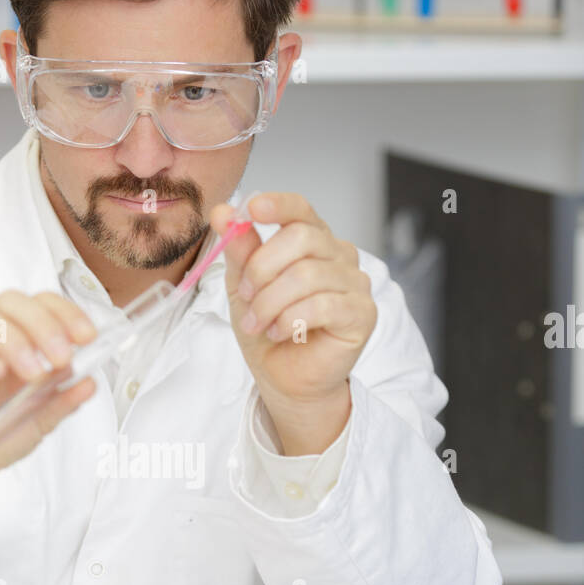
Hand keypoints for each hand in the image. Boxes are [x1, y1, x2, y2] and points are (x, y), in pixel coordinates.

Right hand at [0, 292, 97, 534]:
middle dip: (43, 324)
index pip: (38, 305)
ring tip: (34, 372)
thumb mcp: (34, 424)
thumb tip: (90, 383)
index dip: (65, 313)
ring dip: (11, 339)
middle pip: (9, 302)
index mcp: (14, 341)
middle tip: (62, 356)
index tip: (87, 337)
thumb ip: (60, 403)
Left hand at [210, 192, 376, 454]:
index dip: (278, 205)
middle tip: (246, 295)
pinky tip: (280, 332)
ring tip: (258, 323)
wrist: (285, 379)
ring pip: (307, 275)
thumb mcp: (244, 287)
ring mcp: (356, 284)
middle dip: (263, 267)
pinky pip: (322, 305)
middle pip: (302, 238)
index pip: (301, 210)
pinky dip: (291, 320)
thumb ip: (239, 250)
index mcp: (313, 242)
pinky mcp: (362, 314)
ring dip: (271, 302)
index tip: (251, 210)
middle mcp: (339, 256)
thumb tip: (222, 213)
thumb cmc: (269, 331)